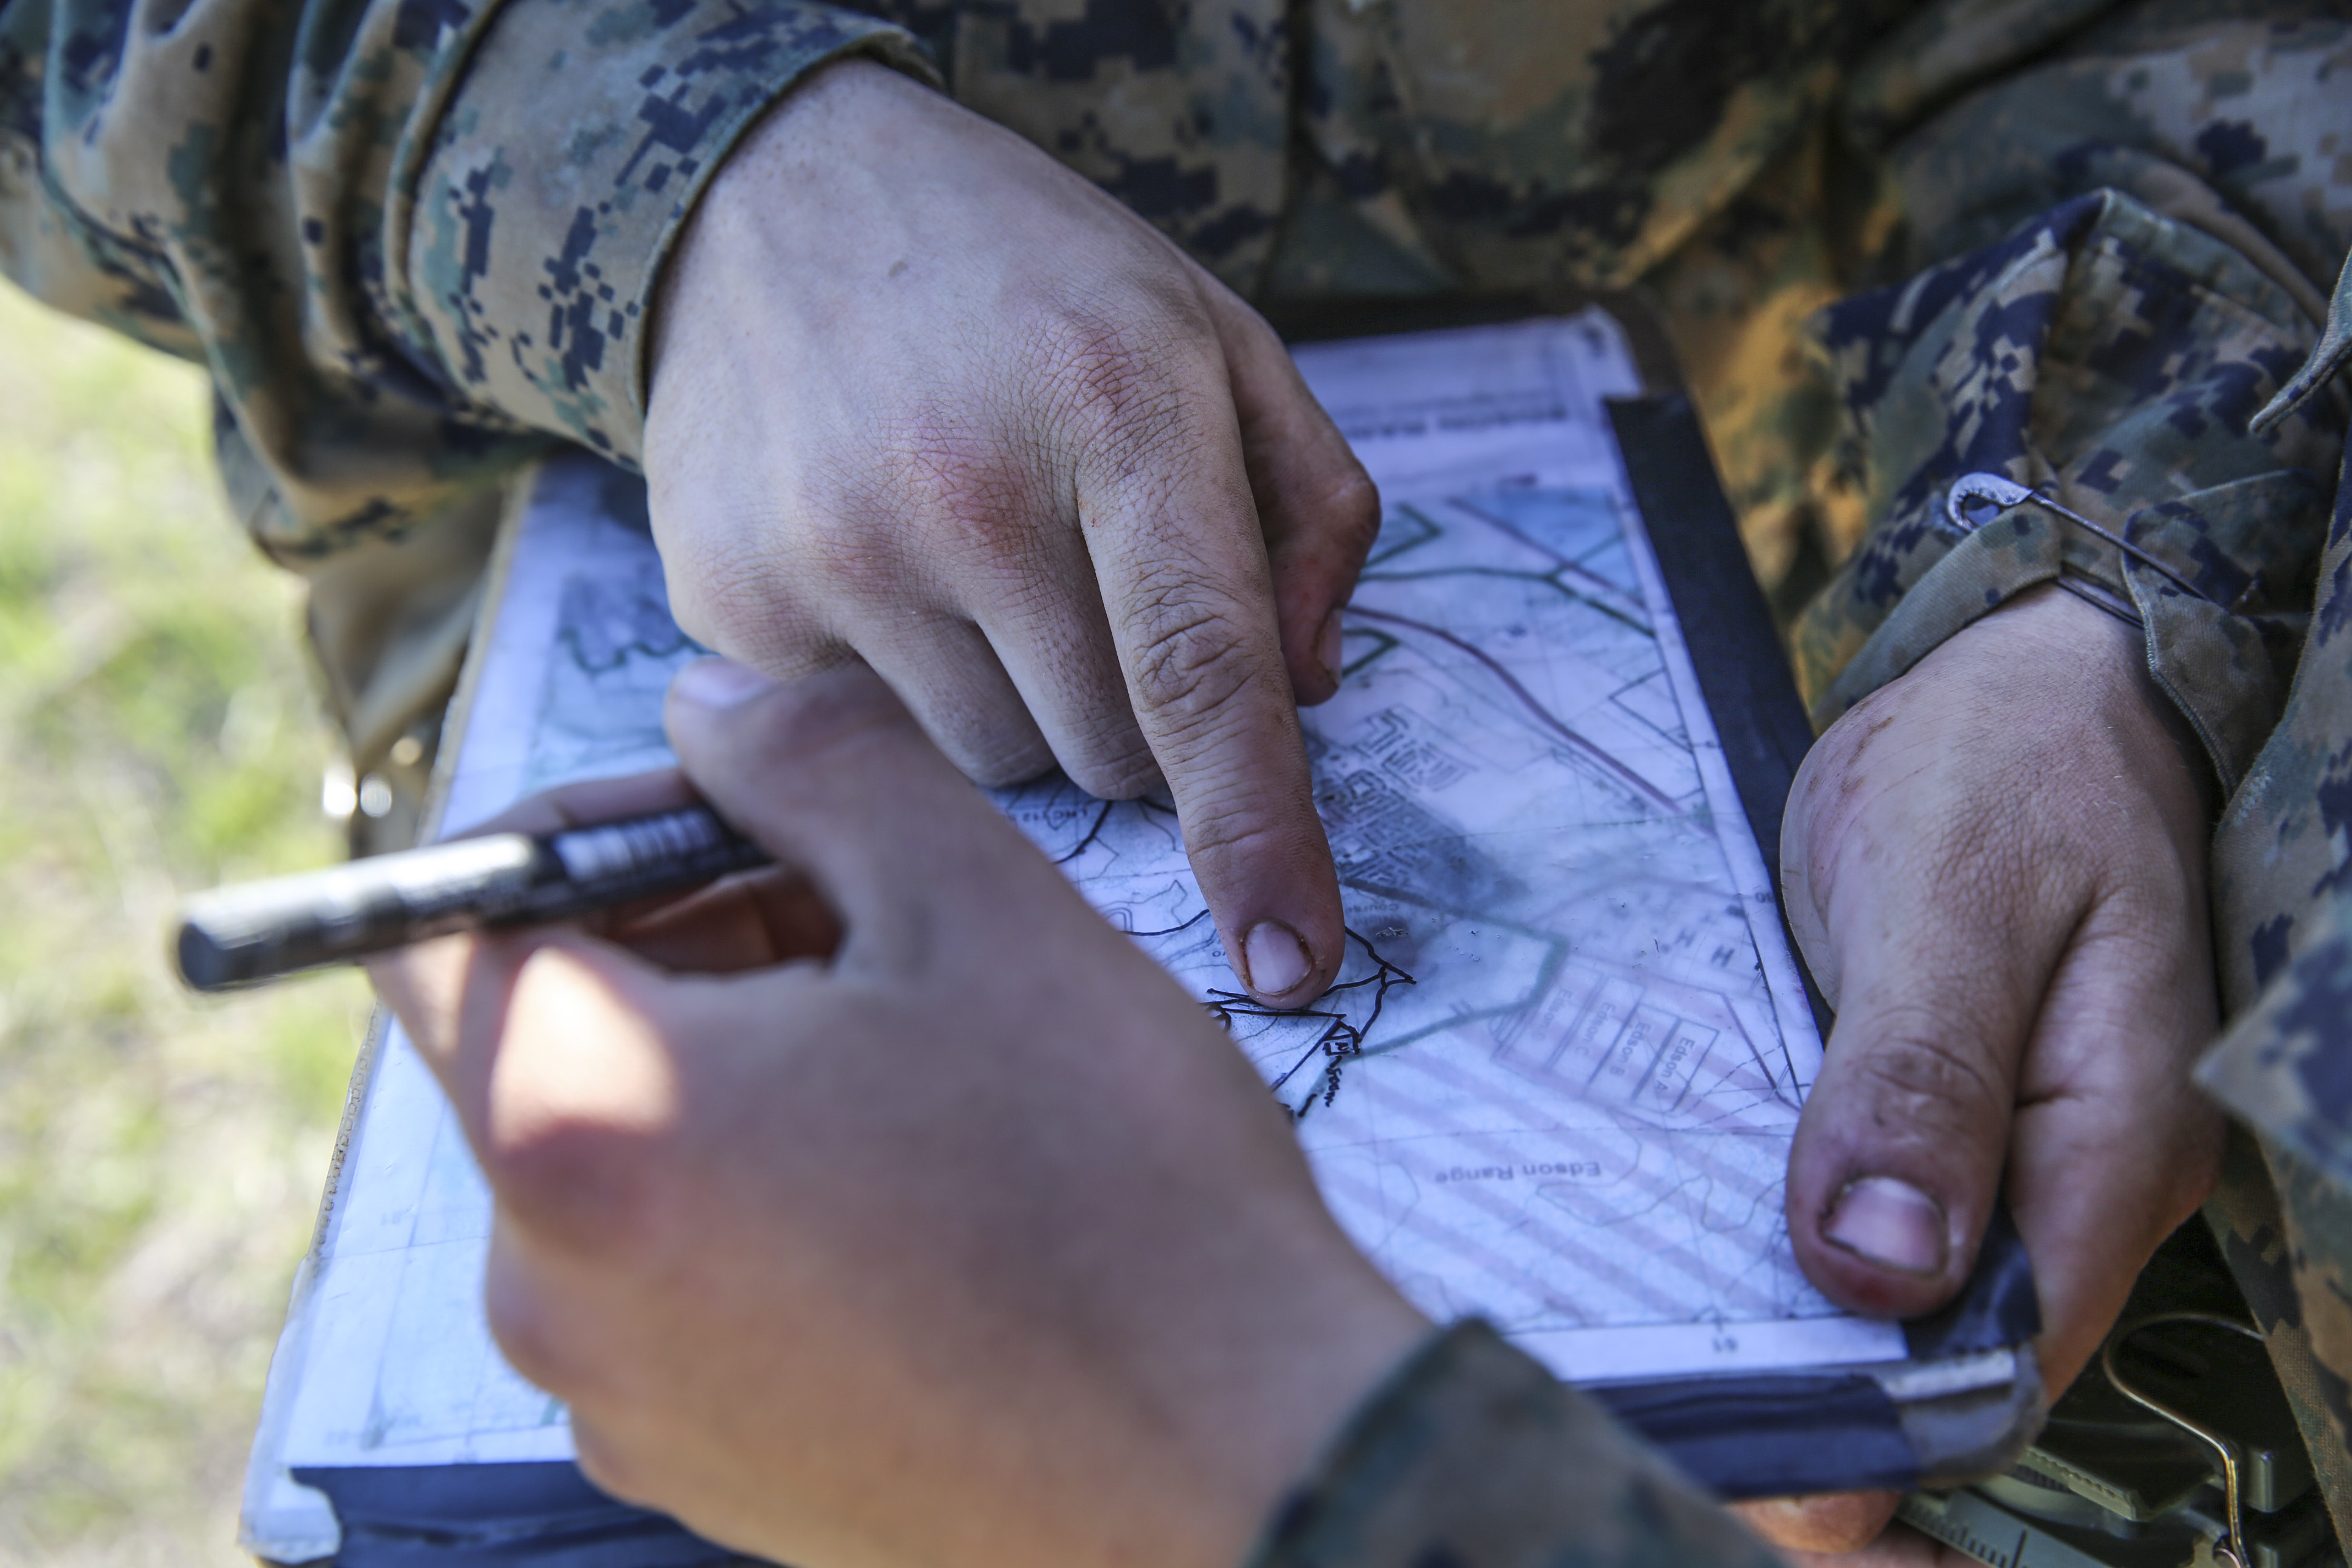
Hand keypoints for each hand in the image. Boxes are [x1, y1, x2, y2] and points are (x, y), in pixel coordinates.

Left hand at [367, 658, 1427, 1567]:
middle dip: (691, 933)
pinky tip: (928, 1178)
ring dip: (745, 1057)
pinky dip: (768, 1188)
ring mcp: (625, 1399)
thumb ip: (811, 759)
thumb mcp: (974, 903)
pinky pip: (684, 1277)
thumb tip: (707, 706)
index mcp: (583, 1126)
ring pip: (633, 1153)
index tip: (748, 807)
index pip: (449, 913)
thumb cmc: (1116, 1186)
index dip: (589, 824)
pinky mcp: (709, 1467)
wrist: (1244, 1465)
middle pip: (550, 1037)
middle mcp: (555, 1290)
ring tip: (926, 1041)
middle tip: (872, 903)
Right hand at [644, 60, 1379, 1006]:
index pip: (1207, 675)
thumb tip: (1308, 693)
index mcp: (1121, 406)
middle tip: (1084, 584)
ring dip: (1012, 702)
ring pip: (992, 768)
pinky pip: (865, 740)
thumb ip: (1307, 510)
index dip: (1258, 836)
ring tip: (967, 554)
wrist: (767, 193)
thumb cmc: (1027, 278)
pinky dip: (896, 684)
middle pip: (1107, 759)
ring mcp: (833, 553)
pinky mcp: (729, 604)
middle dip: (1129, 715)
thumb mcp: (1212, 335)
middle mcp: (968, 491)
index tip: (1297, 968)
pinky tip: (874, 558)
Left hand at [1738, 586, 2224, 1554]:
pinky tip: (1688, 1220)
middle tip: (1652, 1358)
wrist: (2029, 687)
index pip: (2008, 1355)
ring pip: (1907, 1288)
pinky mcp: (1953, 1120)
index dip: (1879, 1409)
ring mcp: (2018, 1155)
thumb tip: (1881, 1274)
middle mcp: (2080, 1181)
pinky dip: (1790, 1226)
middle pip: (1952, 1345)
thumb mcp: (1953, 896)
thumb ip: (1921, 1077)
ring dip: (1791, 1307)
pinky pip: (1877, 1211)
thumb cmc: (2004, 766)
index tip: (1736, 1411)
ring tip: (1646, 1302)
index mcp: (2113, 1144)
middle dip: (1819, 1373)